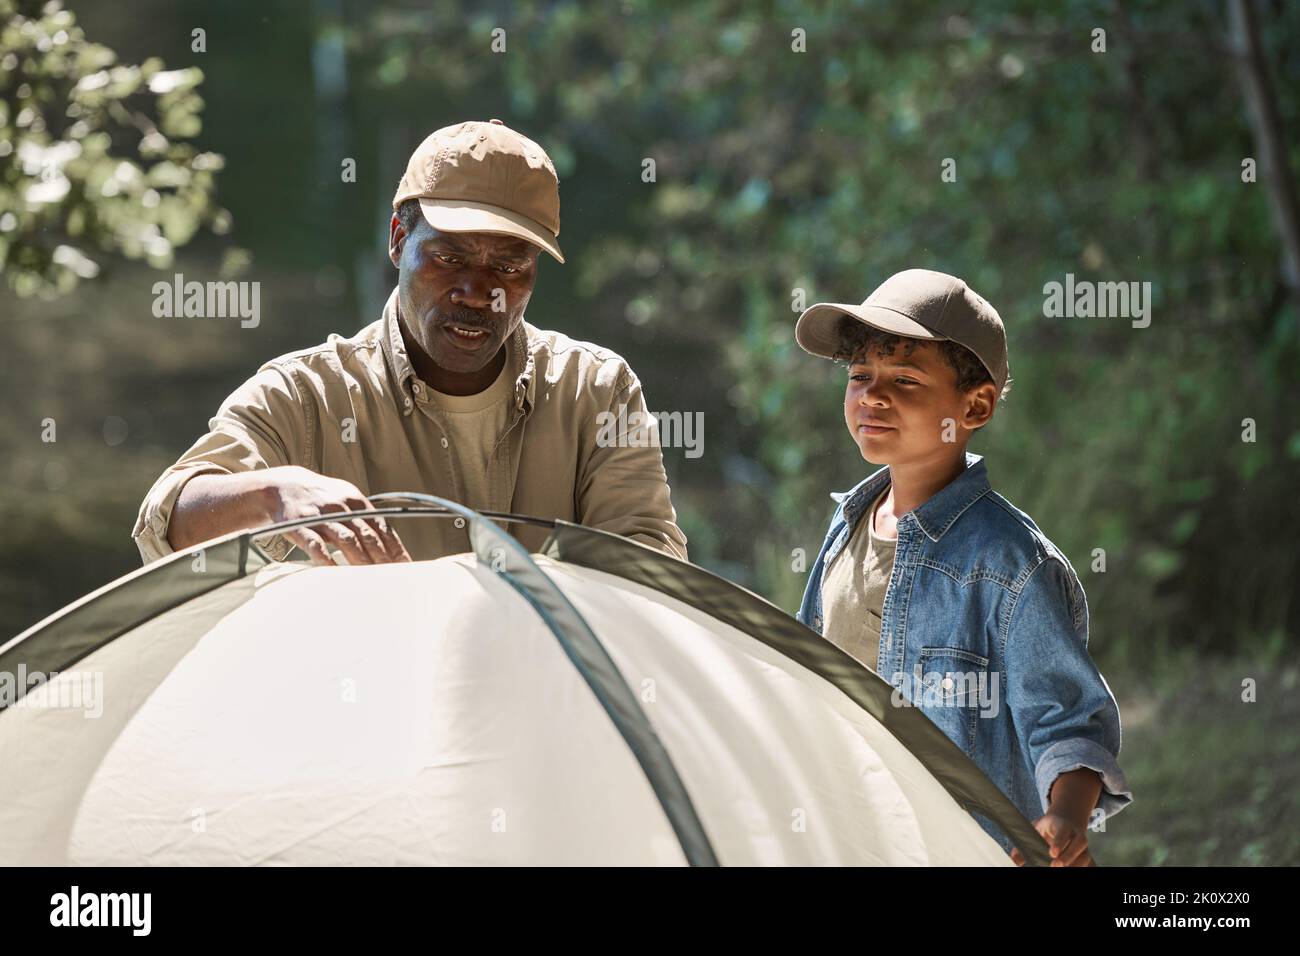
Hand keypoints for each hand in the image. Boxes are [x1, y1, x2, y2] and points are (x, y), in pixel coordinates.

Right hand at [261, 466, 411, 565]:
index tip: (404, 564)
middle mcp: (341, 507)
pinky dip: (326, 559)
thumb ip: (365, 519)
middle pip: (367, 534)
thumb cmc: (320, 498)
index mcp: (355, 501)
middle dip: (382, 556)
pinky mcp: (300, 525)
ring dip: (361, 559)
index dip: (394, 546)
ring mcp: (321, 516)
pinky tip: (335, 572)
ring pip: (346, 540)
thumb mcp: (345, 500)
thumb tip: (389, 543)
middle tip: (392, 575)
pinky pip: (315, 545)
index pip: (381, 526)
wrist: (282, 486)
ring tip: (371, 578)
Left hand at [1009, 812, 1095, 866]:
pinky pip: (1088, 863)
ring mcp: (1083, 845)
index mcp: (1062, 824)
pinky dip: (1083, 868)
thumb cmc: (1047, 828)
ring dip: (1076, 864)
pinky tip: (1073, 871)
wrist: (1065, 821)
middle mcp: (1076, 834)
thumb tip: (1015, 860)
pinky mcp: (1086, 856)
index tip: (1052, 853)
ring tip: (1063, 871)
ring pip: (1085, 855)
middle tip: (1056, 865)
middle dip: (1069, 855)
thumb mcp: (1035, 828)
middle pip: (1079, 843)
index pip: (1063, 831)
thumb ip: (1024, 842)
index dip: (1059, 842)